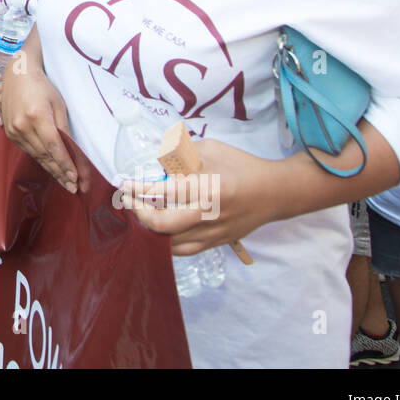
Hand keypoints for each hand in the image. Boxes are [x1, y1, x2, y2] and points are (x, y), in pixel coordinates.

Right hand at [0, 65, 75, 192]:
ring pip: (35, 155)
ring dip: (51, 169)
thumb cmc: (42, 86)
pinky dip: (40, 159)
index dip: (65, 165)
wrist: (17, 74)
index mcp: (37, 116)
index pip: (54, 147)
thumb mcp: (58, 104)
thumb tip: (72, 150)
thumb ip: (64, 127)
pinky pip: (27, 150)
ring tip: (64, 182)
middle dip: (60, 173)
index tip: (75, 178)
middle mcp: (22, 125)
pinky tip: (50, 167)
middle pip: (44, 155)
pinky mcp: (8, 132)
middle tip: (72, 188)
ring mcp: (12, 129)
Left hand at [119, 138, 279, 254]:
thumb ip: (181, 155)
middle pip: (162, 224)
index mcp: (208, 188)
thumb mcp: (211, 149)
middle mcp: (209, 214)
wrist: (275, 193)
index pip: (164, 192)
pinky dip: (165, 242)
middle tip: (128, 201)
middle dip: (138, 213)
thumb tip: (154, 164)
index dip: (138, 189)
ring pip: (169, 242)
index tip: (124, 184)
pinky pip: (183, 251)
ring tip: (139, 214)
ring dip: (148, 229)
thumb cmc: (241, 166)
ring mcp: (212, 233)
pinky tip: (155, 231)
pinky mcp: (215, 243)